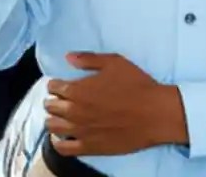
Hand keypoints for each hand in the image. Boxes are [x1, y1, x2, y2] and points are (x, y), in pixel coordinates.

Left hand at [43, 52, 188, 157]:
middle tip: (63, 101)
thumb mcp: (114, 62)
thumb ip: (88, 59)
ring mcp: (80, 131)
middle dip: (54, 101)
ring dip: (54, 120)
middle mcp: (74, 111)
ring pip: (52, 126)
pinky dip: (58, 142)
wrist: (155, 113)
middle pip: (50, 106)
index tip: (62, 86)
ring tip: (62, 118)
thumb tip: (68, 58)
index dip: (56, 85)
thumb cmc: (137, 85)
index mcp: (76, 90)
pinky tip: (64, 137)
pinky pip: (63, 148)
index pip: (53, 87)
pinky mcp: (90, 147)